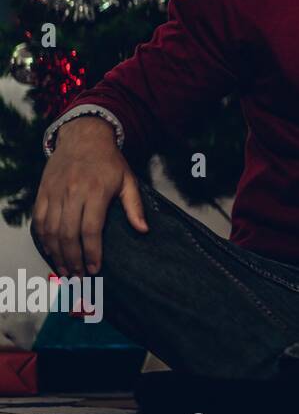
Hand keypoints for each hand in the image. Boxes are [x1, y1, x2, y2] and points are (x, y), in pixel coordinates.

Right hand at [32, 116, 147, 276]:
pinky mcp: (42, 192)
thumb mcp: (129, 180)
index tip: (96, 269)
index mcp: (96, 191)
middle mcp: (72, 193)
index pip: (90, 230)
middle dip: (73, 260)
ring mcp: (54, 193)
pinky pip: (39, 221)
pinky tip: (51, 252)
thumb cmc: (109, 161)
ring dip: (56, 254)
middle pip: (68, 235)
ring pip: (51, 231)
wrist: (83, 136)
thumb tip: (143, 230)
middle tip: (79, 277)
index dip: (92, 253)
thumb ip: (135, 206)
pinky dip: (43, 240)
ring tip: (65, 270)